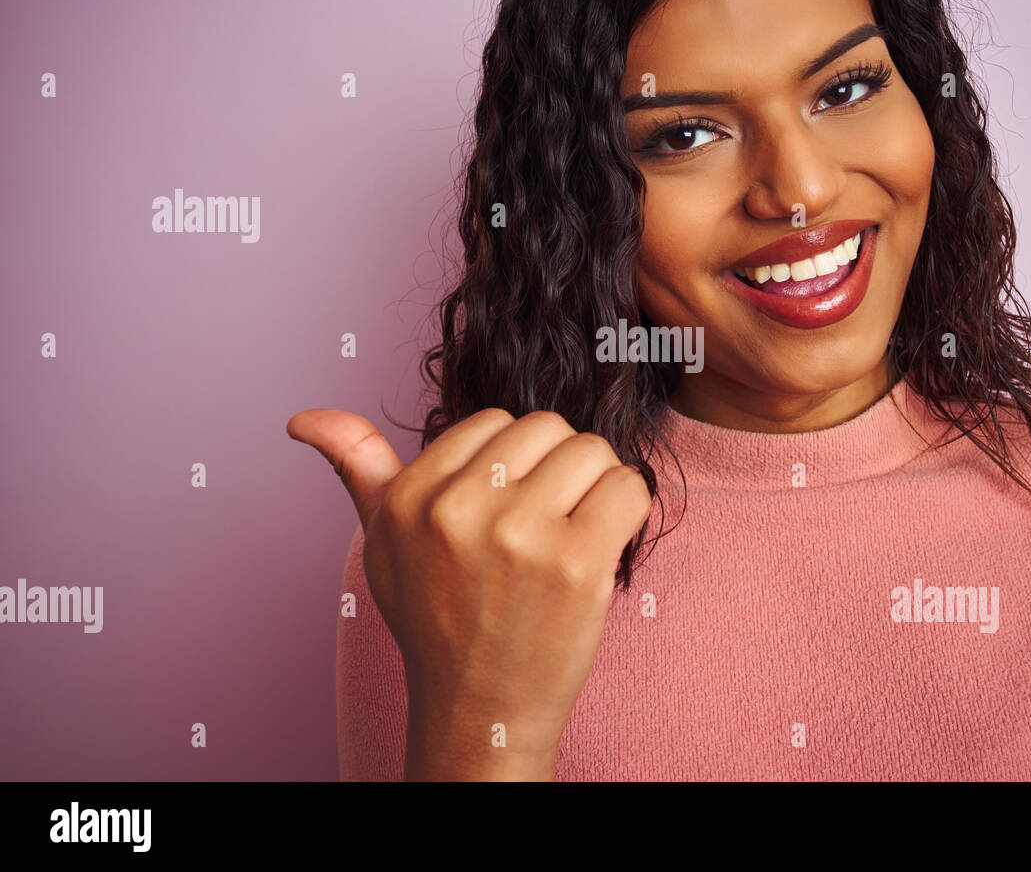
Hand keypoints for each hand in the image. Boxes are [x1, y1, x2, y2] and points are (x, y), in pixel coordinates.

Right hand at [286, 407, 651, 779]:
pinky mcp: (577, 562)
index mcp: (410, 497)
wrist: (480, 711)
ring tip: (573, 531)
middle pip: (547, 426)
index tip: (505, 510)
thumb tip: (303, 419)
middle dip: (556, 466)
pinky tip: (601, 544)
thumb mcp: (382, 542)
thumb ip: (356, 468)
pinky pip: (629, 487)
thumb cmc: (436, 621)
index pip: (493, 419)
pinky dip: (628, 509)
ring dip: (596, 485)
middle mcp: (458, 510)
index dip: (511, 462)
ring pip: (592, 450)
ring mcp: (519, 535)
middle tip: (545, 522)